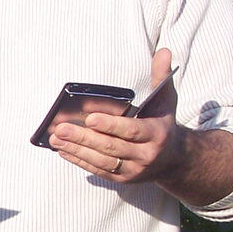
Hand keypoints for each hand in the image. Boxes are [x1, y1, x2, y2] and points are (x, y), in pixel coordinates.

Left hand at [49, 48, 182, 182]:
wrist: (176, 160)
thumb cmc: (164, 123)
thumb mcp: (167, 100)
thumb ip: (162, 76)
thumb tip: (164, 51)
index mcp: (157, 134)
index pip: (132, 130)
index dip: (110, 125)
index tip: (90, 118)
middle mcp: (146, 155)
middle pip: (111, 146)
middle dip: (84, 137)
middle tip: (60, 128)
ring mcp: (134, 170)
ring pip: (102, 161)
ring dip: (76, 150)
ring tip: (56, 138)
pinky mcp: (123, 179)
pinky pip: (98, 170)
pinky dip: (79, 160)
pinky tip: (63, 150)